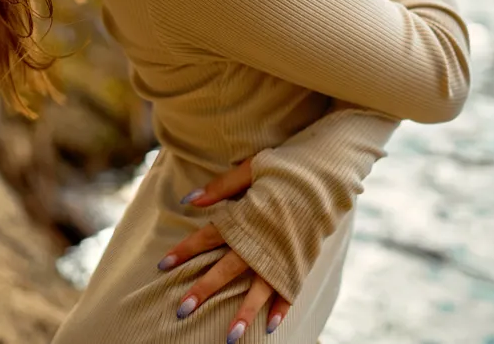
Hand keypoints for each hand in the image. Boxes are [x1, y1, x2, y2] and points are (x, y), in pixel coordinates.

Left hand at [158, 156, 292, 338]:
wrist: (330, 171)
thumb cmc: (289, 166)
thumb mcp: (252, 168)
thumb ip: (221, 186)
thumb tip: (189, 200)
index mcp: (246, 216)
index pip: (208, 237)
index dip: (184, 250)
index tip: (163, 266)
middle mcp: (261, 240)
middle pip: (226, 270)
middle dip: (203, 291)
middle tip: (181, 311)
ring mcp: (283, 253)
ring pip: (258, 289)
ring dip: (243, 313)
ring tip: (229, 338)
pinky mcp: (301, 258)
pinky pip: (290, 289)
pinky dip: (281, 309)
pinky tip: (269, 327)